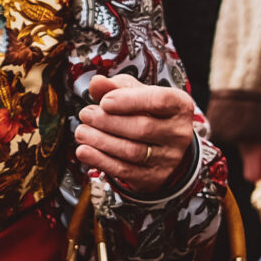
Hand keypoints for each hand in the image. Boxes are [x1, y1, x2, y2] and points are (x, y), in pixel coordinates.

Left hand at [77, 74, 199, 198]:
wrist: (162, 146)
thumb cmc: (148, 112)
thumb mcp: (136, 93)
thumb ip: (116, 86)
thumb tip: (96, 83)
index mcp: (179, 106)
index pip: (159, 101)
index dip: (129, 100)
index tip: (104, 101)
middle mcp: (179, 133)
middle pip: (142, 128)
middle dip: (107, 121)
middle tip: (86, 115)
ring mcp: (169, 158)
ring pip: (132, 151)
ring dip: (100, 141)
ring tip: (82, 131)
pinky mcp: (154, 177)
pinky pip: (125, 170)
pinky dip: (100, 160)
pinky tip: (84, 151)